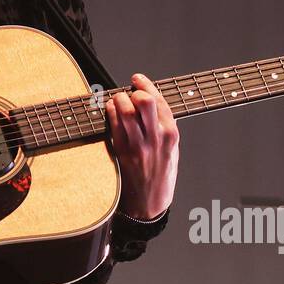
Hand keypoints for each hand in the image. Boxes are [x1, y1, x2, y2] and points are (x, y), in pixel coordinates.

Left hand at [105, 73, 179, 219]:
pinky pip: (114, 125)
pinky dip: (110, 112)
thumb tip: (152, 103)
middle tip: (129, 89)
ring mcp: (137, 146)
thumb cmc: (161, 176)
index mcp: (171, 135)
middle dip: (134, 90)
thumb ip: (165, 127)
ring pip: (125, 111)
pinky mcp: (122, 152)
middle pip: (144, 102)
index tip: (137, 79)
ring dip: (118, 99)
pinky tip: (111, 110)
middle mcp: (155, 139)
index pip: (159, 101)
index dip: (146, 85)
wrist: (149, 204)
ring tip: (118, 99)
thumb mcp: (173, 150)